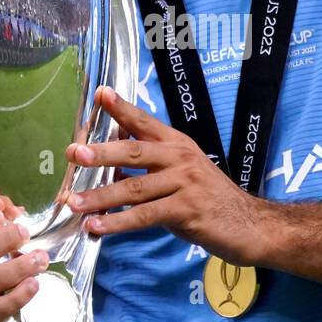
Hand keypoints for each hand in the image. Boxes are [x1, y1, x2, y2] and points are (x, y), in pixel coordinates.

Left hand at [65, 86, 268, 262]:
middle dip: (100, 153)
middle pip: (133, 151)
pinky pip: (145, 216)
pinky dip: (118, 223)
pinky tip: (96, 227)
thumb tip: (110, 163)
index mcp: (177, 144)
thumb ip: (149, 166)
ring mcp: (185, 183)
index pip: (144, 121)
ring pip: (134, 188)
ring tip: (72, 202)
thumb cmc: (210, 199)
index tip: (100, 93)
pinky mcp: (186, 210)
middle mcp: (180, 158)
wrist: (249, 225)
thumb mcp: (181, 173)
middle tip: (74, 153)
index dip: (121, 107)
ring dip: (100, 196)